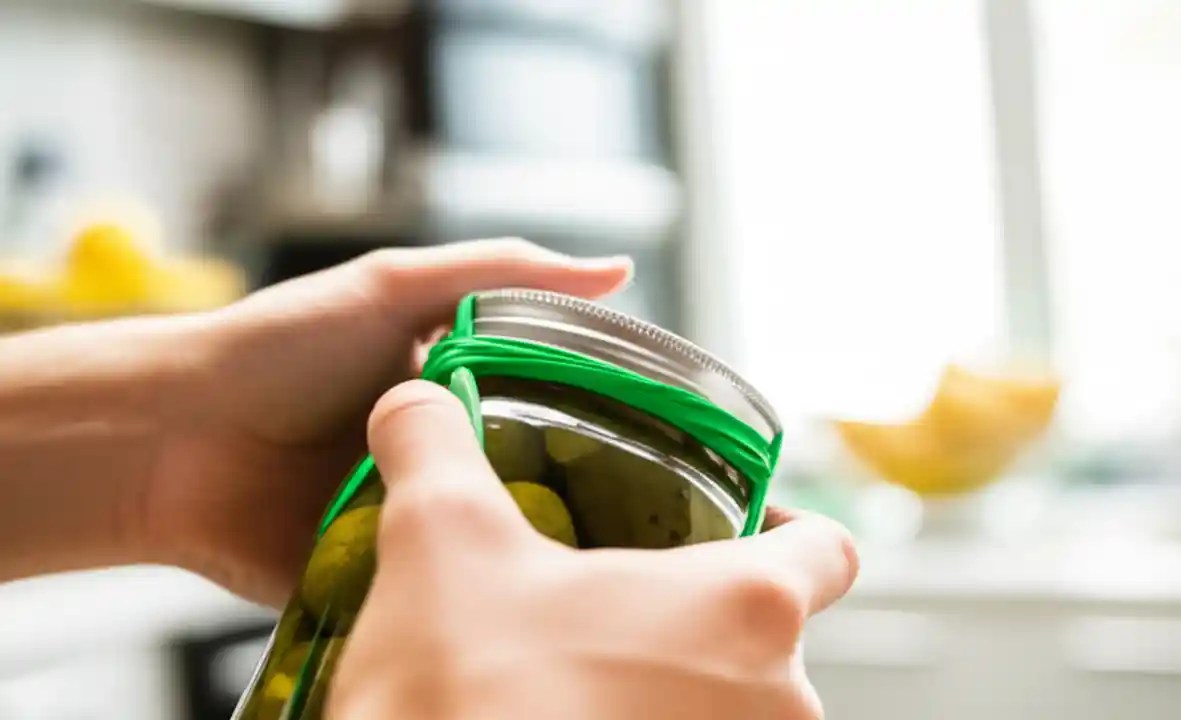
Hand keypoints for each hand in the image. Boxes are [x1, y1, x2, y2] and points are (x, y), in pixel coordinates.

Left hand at [145, 240, 630, 604]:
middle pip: (527, 476)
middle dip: (571, 496)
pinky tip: (502, 598)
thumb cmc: (277, 348)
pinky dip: (456, 591)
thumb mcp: (395, 286)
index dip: (595, 418)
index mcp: (450, 386)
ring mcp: (408, 515)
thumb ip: (503, 271)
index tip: (656, 439)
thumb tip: (620, 268)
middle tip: (634, 517)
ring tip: (578, 565)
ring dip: (515, 545)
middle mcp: (437, 452)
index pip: (547, 403)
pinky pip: (432, 589)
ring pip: (485, 536)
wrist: (175, 440)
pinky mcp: (377, 575)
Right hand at [329, 380, 857, 719]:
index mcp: (749, 608)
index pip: (828, 549)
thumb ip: (435, 448)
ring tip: (579, 687)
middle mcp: (781, 707)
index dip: (786, 530)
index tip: (733, 529)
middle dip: (696, 623)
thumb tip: (416, 403)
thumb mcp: (438, 544)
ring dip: (675, 695)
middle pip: (770, 640)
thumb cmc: (468, 700)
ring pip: (736, 714)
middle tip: (609, 614)